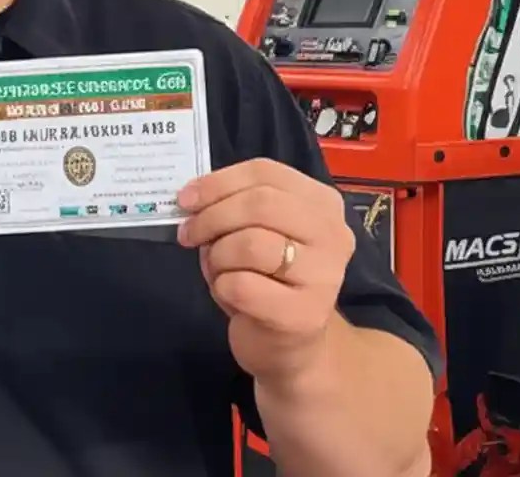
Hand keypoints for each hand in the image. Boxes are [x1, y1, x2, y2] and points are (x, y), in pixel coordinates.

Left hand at [175, 158, 355, 385]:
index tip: (186, 198)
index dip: (218, 182)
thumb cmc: (268, 281)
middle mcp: (333, 235)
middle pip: (259, 204)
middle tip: (188, 234)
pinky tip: (230, 296)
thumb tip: (192, 197)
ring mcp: (324, 276)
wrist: (293, 347)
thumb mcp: (254, 232)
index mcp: (322, 204)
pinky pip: (241, 285)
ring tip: (218, 270)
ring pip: (249, 244)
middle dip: (211, 217)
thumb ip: (233, 207)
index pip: (266, 172)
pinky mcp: (303, 315)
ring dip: (216, 256)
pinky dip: (221, 287)